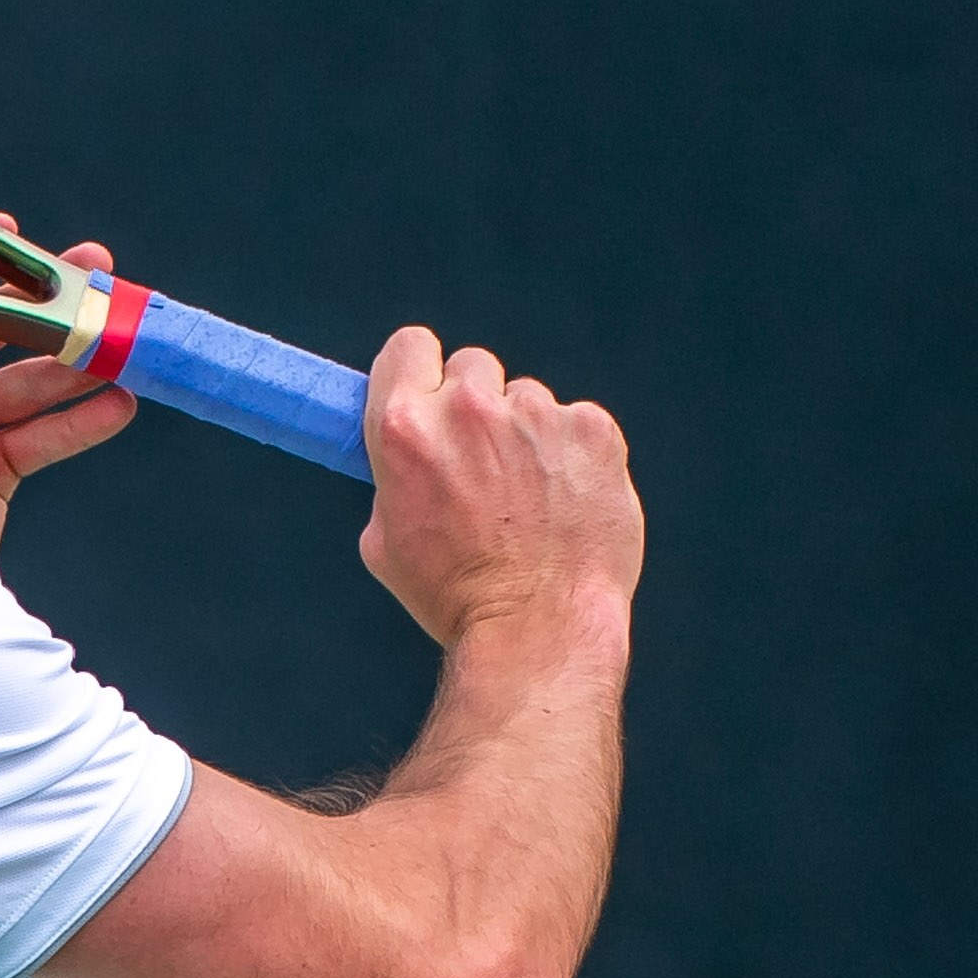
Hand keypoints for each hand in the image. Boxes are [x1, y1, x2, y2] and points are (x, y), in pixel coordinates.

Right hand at [351, 328, 641, 649]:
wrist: (538, 630)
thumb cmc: (456, 598)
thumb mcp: (386, 542)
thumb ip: (392, 479)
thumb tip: (403, 456)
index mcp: (404, 428)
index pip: (409, 347)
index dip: (420, 372)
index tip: (431, 394)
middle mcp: (468, 408)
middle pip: (472, 368)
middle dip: (477, 409)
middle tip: (486, 468)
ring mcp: (536, 415)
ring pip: (528, 401)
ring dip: (528, 438)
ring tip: (533, 504)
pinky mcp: (592, 430)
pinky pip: (577, 424)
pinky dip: (575, 457)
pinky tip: (570, 505)